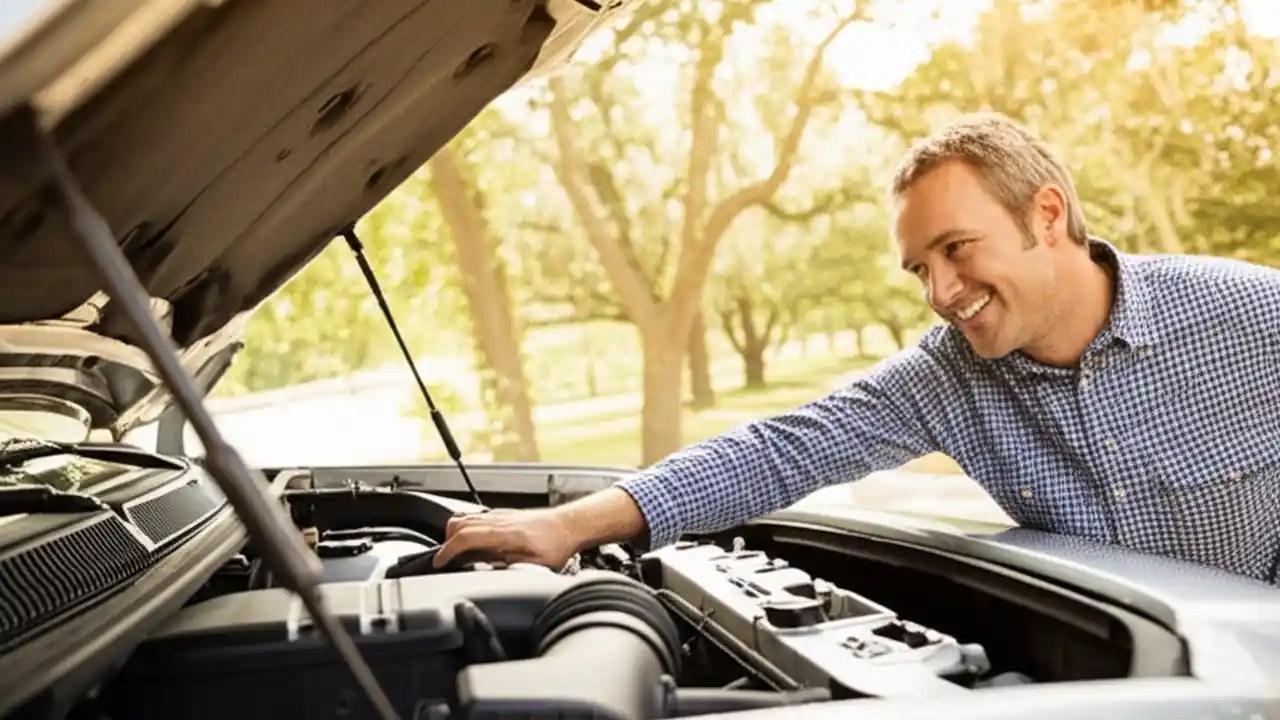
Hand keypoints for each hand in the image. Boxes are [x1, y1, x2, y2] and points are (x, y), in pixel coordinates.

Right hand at [433, 507, 579, 569]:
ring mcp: (499, 515)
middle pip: (458, 524)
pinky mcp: (502, 514)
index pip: (465, 537)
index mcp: (505, 533)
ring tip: (457, 553)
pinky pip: (475, 518)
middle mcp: (499, 520)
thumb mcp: (536, 564)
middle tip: (447, 560)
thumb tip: (486, 569)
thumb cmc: (556, 545)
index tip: (439, 562)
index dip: (447, 551)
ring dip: (454, 535)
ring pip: (464, 518)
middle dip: (446, 543)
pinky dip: (465, 529)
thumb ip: (509, 566)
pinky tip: (472, 543)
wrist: (569, 525)